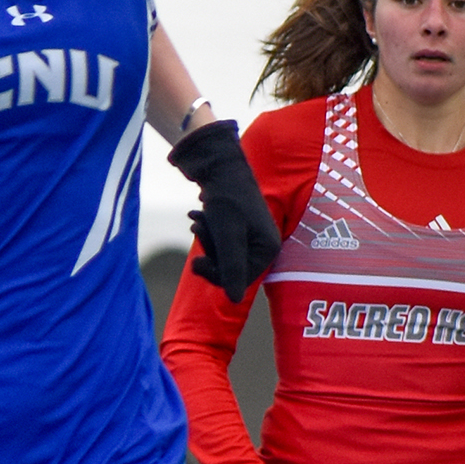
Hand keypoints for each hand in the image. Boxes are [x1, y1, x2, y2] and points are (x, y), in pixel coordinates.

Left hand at [167, 119, 281, 300]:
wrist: (218, 163)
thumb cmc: (226, 198)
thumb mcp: (227, 235)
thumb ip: (231, 267)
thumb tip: (234, 300)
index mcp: (268, 249)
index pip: (239, 280)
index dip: (215, 275)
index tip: (196, 262)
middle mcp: (264, 244)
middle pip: (230, 267)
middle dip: (209, 251)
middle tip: (196, 228)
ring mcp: (252, 234)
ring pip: (222, 253)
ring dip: (206, 238)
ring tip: (196, 218)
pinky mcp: (239, 226)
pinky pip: (220, 239)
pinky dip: (207, 230)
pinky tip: (196, 215)